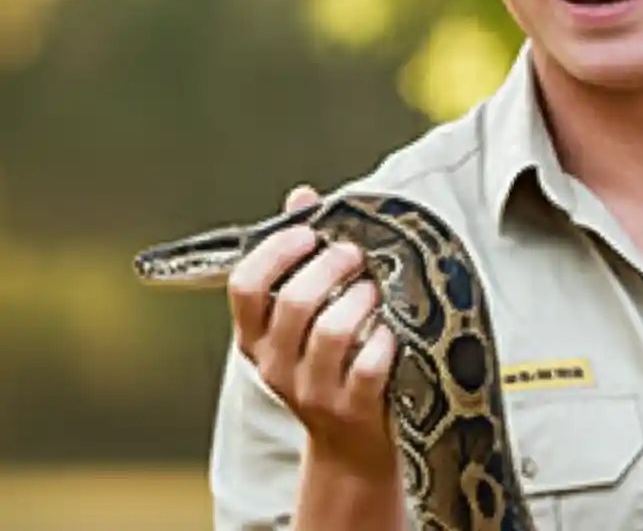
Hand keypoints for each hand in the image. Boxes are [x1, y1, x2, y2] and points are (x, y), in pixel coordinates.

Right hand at [226, 184, 399, 473]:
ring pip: (332, 332)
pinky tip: (393, 330)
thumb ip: (301, 258)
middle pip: (294, 303)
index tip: (308, 232)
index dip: (276, 252)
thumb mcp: (306, 319)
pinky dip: (384, 342)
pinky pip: (368, 367)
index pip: (245, 287)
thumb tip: (302, 197)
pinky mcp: (354, 410)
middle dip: (330, 266)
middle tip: (355, 253)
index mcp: (257, 338)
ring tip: (376, 290)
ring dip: (360, 300)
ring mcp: (314, 391)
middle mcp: (278, 365)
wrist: (353, 448)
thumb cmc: (334, 366)